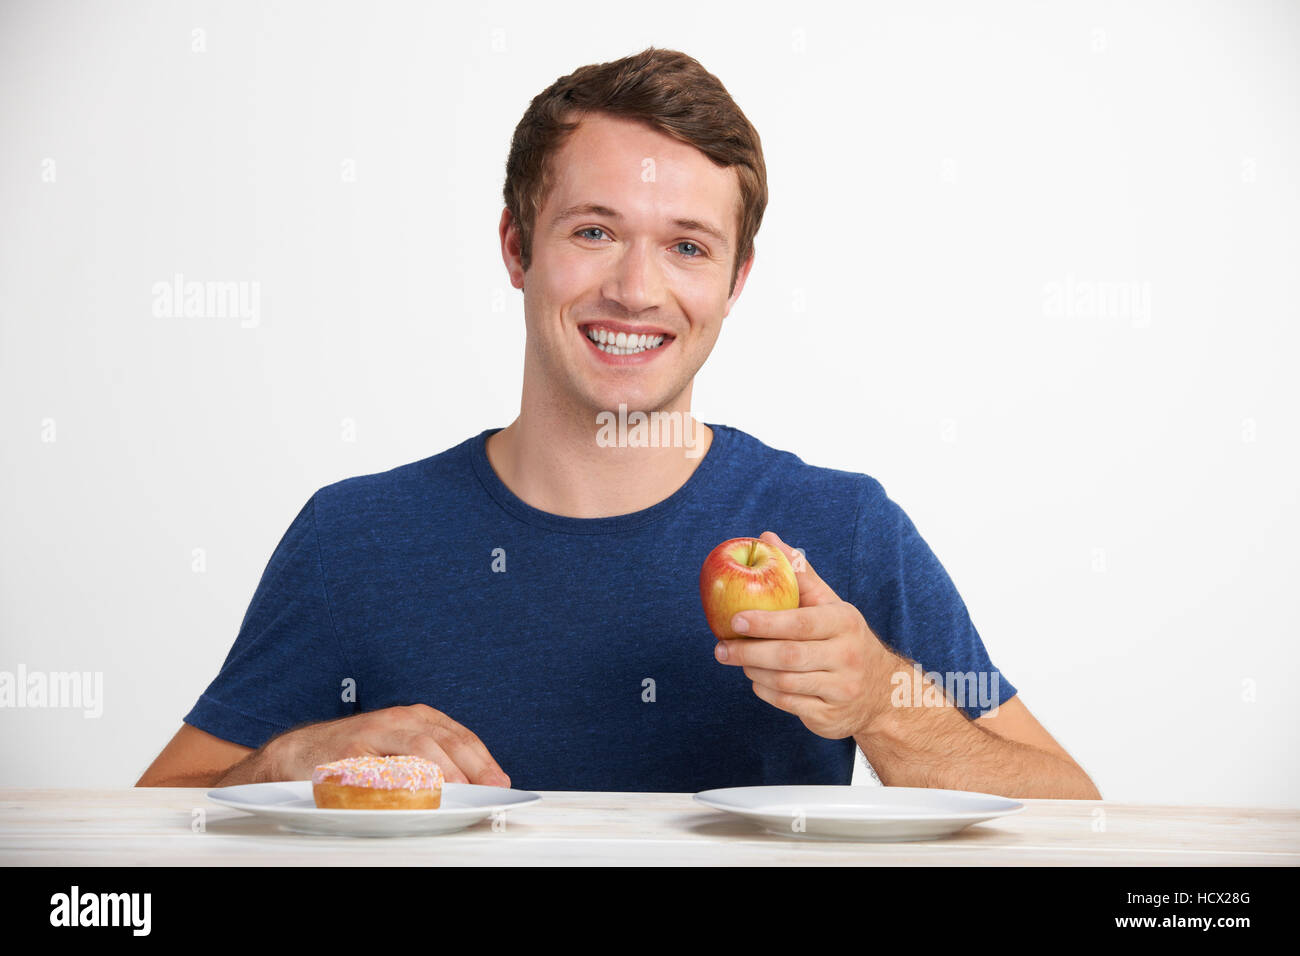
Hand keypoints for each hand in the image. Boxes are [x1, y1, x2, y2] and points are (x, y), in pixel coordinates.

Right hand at [264, 704, 511, 786]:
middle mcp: (396, 721)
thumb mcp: (398, 746)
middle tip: (489, 789)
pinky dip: (404, 782)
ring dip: (444, 772)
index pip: (458, 736)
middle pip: (444, 740)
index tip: (500, 781)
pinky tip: (419, 795)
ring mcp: (373, 736)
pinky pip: (382, 769)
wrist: (297, 754)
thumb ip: (431, 758)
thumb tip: (473, 784)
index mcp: (414, 718)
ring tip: (462, 792)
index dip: (482, 759)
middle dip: (472, 767)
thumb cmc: (353, 752)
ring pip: (418, 749)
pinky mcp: (351, 755)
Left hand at [713, 531, 894, 738]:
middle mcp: (847, 656)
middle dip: (748, 652)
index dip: (765, 622)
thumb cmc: (844, 638)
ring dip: (753, 671)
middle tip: (721, 648)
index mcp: (845, 623)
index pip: (801, 623)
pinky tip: (756, 680)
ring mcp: (841, 689)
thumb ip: (800, 574)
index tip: (734, 619)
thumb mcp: (830, 604)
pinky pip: (788, 703)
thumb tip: (768, 538)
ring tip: (737, 660)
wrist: (882, 692)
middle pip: (788, 656)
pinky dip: (765, 691)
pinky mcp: (830, 715)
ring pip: (785, 682)